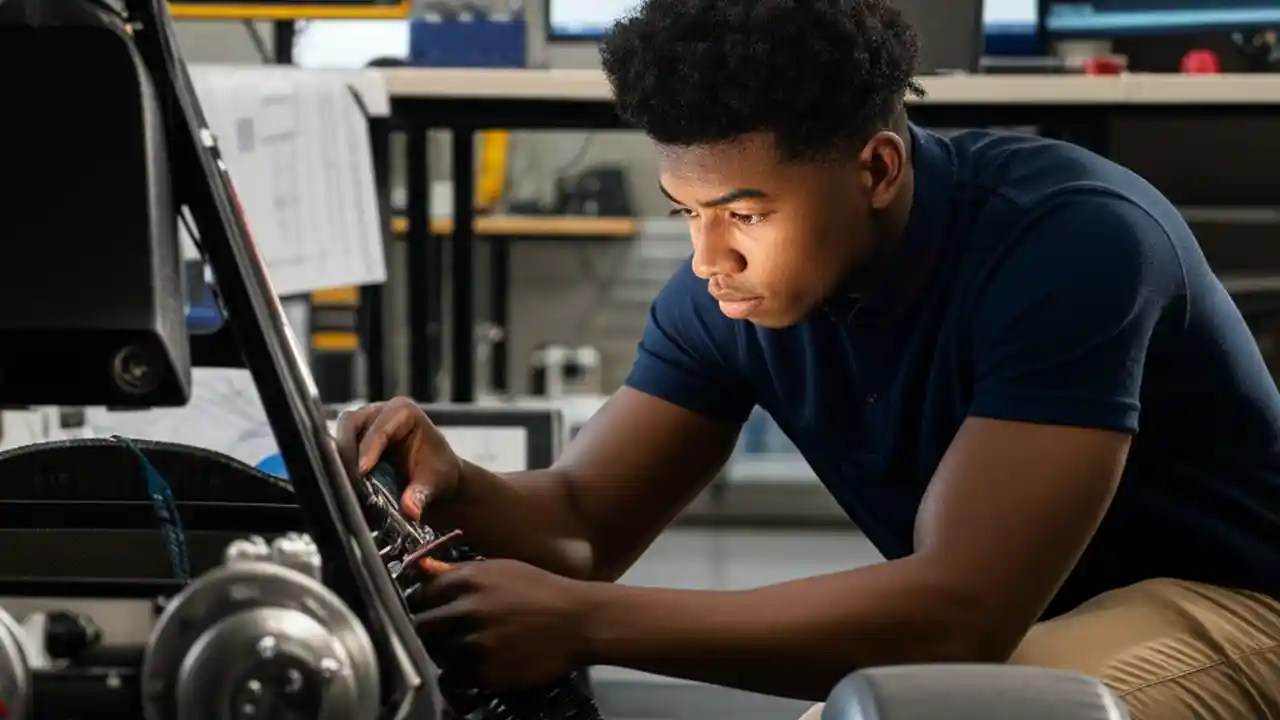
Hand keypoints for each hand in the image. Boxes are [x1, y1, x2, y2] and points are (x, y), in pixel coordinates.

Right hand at [336, 396, 462, 519]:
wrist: (434, 480)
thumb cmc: (437, 473)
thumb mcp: (434, 483)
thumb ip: (421, 493)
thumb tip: (411, 509)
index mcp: (403, 411)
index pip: (380, 426)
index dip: (369, 448)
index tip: (362, 471)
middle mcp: (378, 412)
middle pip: (351, 424)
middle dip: (347, 452)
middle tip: (346, 480)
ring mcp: (362, 425)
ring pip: (339, 436)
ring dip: (339, 461)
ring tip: (343, 486)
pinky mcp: (351, 442)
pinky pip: (335, 451)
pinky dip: (337, 468)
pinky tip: (341, 488)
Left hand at [414, 559, 592, 689]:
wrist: (578, 621)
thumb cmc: (542, 589)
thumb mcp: (502, 569)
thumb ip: (463, 572)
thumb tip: (428, 570)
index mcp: (469, 580)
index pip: (422, 593)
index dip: (422, 603)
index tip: (427, 609)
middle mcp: (466, 610)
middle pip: (422, 625)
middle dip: (426, 630)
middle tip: (436, 634)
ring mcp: (474, 643)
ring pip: (435, 653)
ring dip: (442, 653)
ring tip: (458, 651)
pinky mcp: (485, 672)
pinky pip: (453, 678)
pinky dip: (456, 675)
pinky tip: (469, 668)